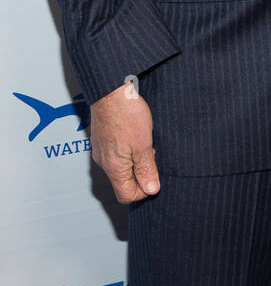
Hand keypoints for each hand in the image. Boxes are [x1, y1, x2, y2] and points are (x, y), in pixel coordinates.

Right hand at [89, 79, 159, 202]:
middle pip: (123, 182)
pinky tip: (134, 134)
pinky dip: (127, 150)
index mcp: (114, 168)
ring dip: (135, 160)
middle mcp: (104, 162)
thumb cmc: (127, 114)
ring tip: (143, 141)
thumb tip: (151, 190)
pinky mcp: (101, 140)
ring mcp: (100, 150)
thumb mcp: (144, 144)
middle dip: (141, 173)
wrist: (110, 90)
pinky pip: (115, 154)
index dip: (143, 191)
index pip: (126, 196)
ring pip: (120, 167)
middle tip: (150, 153)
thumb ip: (147, 169)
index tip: (154, 175)